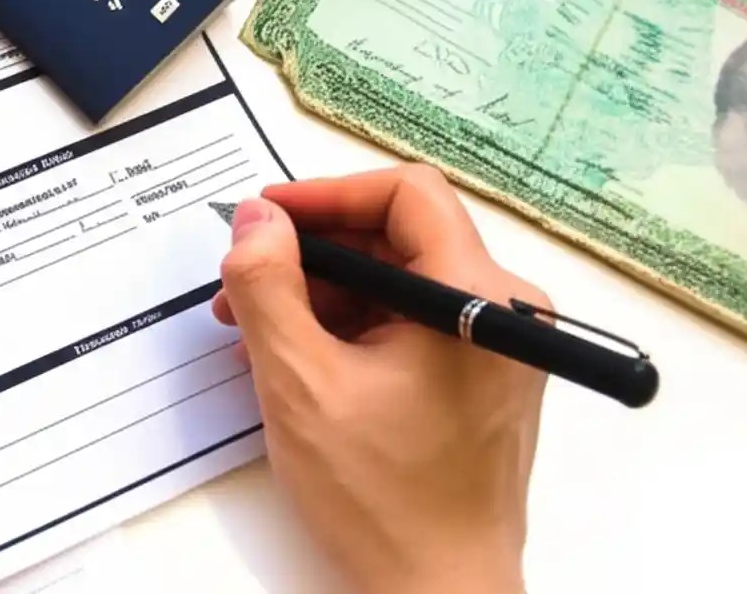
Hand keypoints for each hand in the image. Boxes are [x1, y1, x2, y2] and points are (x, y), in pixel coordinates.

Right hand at [213, 166, 548, 593]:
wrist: (438, 592)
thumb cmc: (386, 503)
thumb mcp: (301, 383)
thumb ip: (267, 288)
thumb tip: (254, 221)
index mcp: (478, 297)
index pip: (404, 193)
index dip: (324, 195)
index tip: (266, 218)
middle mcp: (502, 311)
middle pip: (397, 237)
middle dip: (310, 254)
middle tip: (244, 280)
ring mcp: (494, 347)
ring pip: (395, 283)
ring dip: (320, 296)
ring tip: (255, 332)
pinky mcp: (478, 378)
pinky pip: (406, 324)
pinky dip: (347, 330)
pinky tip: (295, 360)